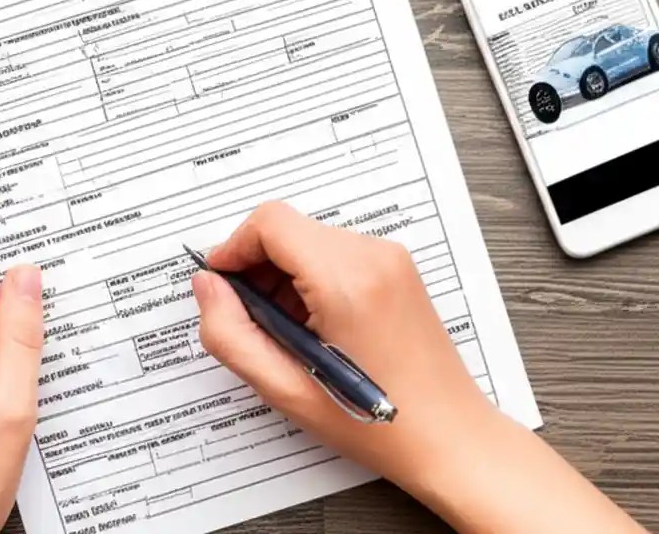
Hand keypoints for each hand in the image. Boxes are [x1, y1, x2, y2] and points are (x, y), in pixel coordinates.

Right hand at [193, 202, 649, 533]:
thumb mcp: (287, 388)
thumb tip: (208, 289)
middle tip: (252, 320)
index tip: (221, 282)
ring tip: (288, 334)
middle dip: (258, 267)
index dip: (234, 248)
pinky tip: (315, 328)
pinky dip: (313, 280)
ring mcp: (392, 261)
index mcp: (347, 281)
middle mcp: (374, 258)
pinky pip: (338, 255)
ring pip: (311, 241)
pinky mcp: (399, 271)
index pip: (271, 223)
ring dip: (285, 276)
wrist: (450, 437)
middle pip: (290, 230)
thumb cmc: (381, 423)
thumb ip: (232, 334)